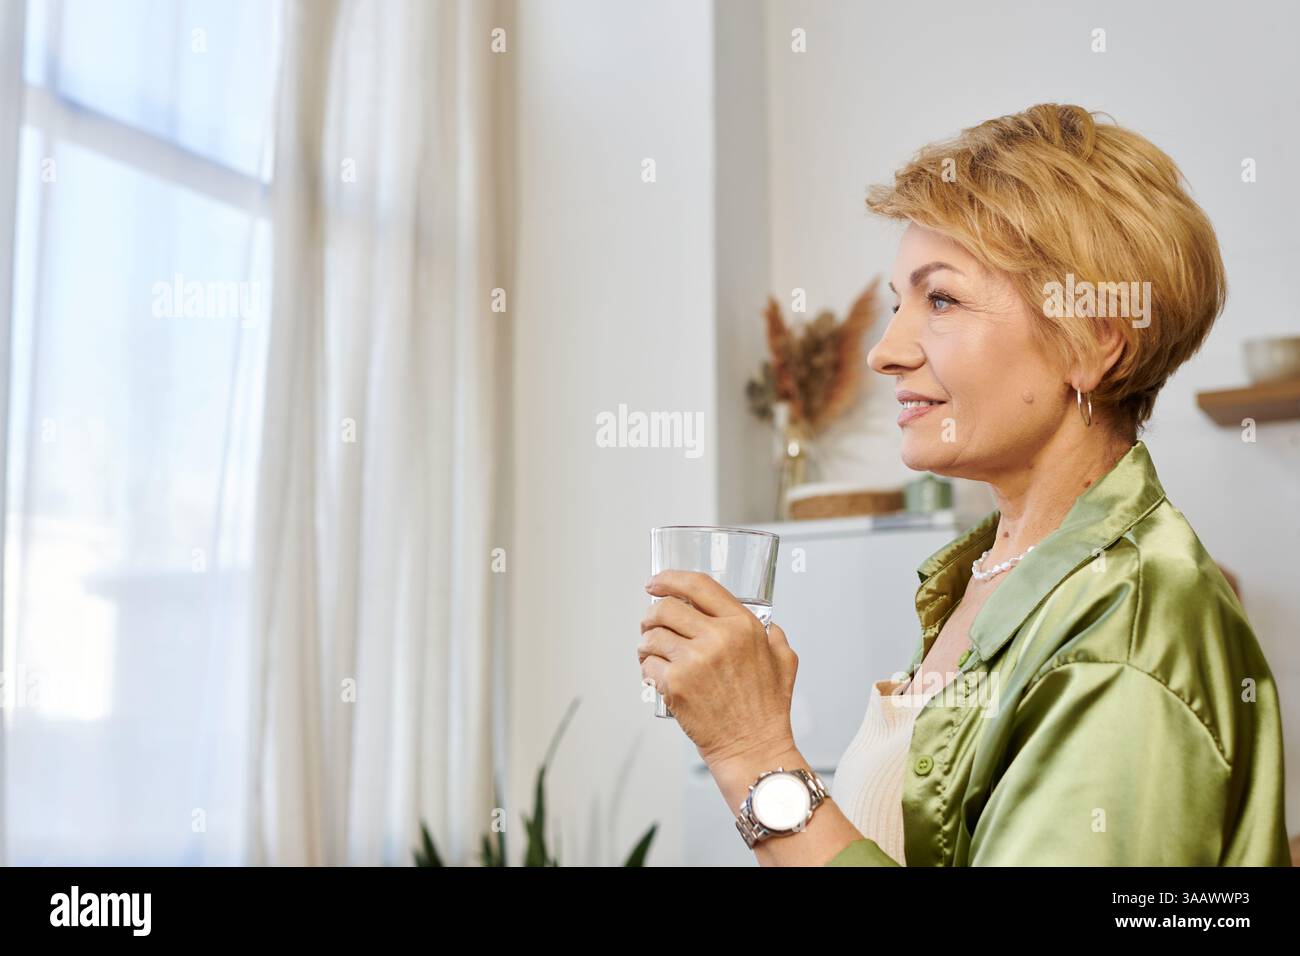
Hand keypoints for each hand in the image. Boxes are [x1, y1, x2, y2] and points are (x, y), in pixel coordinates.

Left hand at [638, 570, 798, 770]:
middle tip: (650, 623)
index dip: (670, 579)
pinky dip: (647, 668)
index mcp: (742, 626)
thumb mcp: (784, 662)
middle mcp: (717, 638)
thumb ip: (773, 635)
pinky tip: (655, 675)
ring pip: (651, 635)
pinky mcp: (675, 684)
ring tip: (651, 651)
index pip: (699, 585)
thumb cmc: (767, 710)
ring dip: (645, 641)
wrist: (753, 748)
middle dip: (652, 613)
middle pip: (666, 607)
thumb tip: (765, 623)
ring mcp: (694, 661)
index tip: (655, 582)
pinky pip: (648, 664)